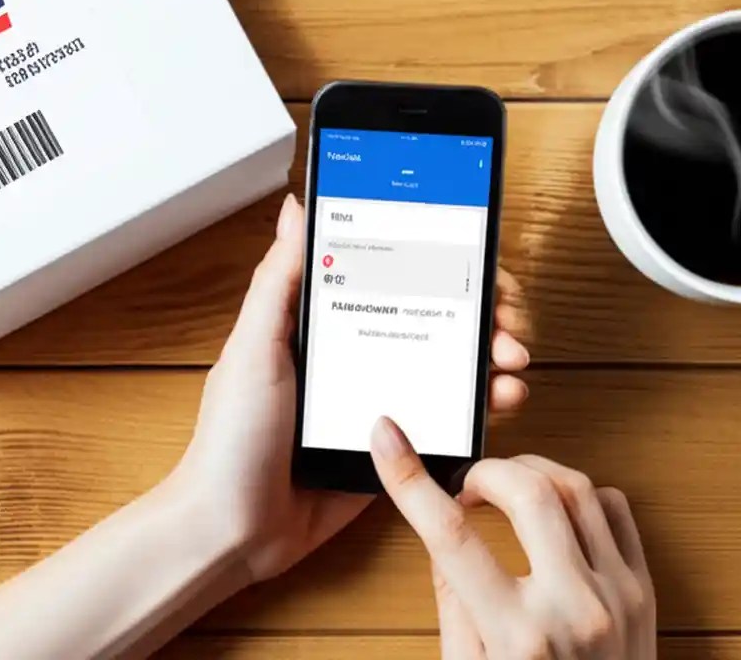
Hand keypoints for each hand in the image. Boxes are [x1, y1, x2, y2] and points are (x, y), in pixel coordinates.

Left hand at [169, 194, 531, 582]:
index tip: (474, 261)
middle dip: (480, 311)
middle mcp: (355, 356)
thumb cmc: (230, 441)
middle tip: (505, 319)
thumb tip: (297, 209)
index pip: (392, 276)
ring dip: (490, 355)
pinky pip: (446, 420)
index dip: (439, 264)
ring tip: (510, 360)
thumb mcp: (253, 349)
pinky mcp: (393, 448)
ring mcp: (377, 401)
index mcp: (322, 326)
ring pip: (449, 365)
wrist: (234, 531)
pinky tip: (500, 398)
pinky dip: (480, 406)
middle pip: (433, 317)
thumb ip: (279, 281)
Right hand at [371, 419, 655, 658]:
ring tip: (506, 492)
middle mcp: (572, 610)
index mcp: (516, 639)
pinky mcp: (644, 590)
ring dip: (531, 474)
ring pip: (575, 487)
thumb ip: (454, 600)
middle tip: (466, 485)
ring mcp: (617, 596)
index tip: (388, 437)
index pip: (451, 535)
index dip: (409, 478)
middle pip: (526, 491)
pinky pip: (614, 506)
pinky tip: (553, 511)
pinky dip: (578, 493)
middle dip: (485, 470)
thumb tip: (442, 534)